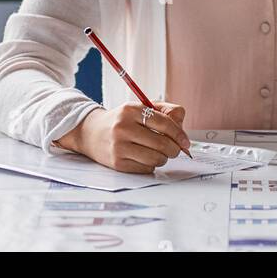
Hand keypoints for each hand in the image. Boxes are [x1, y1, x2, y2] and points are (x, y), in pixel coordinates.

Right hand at [54, 101, 190, 172]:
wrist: (90, 133)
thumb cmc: (122, 120)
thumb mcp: (140, 109)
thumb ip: (164, 112)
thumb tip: (182, 128)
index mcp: (131, 110)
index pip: (164, 123)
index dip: (179, 134)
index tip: (186, 142)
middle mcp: (123, 128)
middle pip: (162, 143)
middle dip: (174, 149)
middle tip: (175, 150)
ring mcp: (119, 147)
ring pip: (156, 159)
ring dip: (163, 158)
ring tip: (158, 153)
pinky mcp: (117, 164)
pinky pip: (146, 169)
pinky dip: (151, 166)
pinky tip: (145, 158)